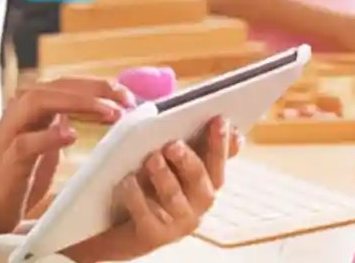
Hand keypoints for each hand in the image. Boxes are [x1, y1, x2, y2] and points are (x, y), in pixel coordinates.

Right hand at [0, 78, 134, 237]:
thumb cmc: (15, 176)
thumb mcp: (48, 148)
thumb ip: (64, 128)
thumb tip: (101, 115)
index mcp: (34, 107)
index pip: (71, 86)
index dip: (101, 87)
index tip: (129, 96)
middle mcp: (21, 110)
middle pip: (61, 86)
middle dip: (97, 89)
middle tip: (126, 99)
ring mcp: (12, 130)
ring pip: (43, 102)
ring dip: (79, 103)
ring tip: (109, 112)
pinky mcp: (7, 156)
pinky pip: (28, 141)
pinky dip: (49, 136)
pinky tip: (71, 135)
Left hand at [60, 117, 234, 262]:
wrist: (127, 225)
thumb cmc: (154, 184)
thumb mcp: (174, 163)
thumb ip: (195, 144)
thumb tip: (227, 127)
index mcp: (207, 182)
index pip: (220, 161)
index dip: (221, 143)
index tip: (219, 119)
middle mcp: (198, 204)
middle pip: (201, 181)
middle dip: (189, 161)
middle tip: (173, 144)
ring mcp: (177, 222)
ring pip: (174, 198)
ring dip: (164, 177)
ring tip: (151, 159)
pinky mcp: (153, 234)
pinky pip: (145, 215)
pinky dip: (136, 196)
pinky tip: (128, 180)